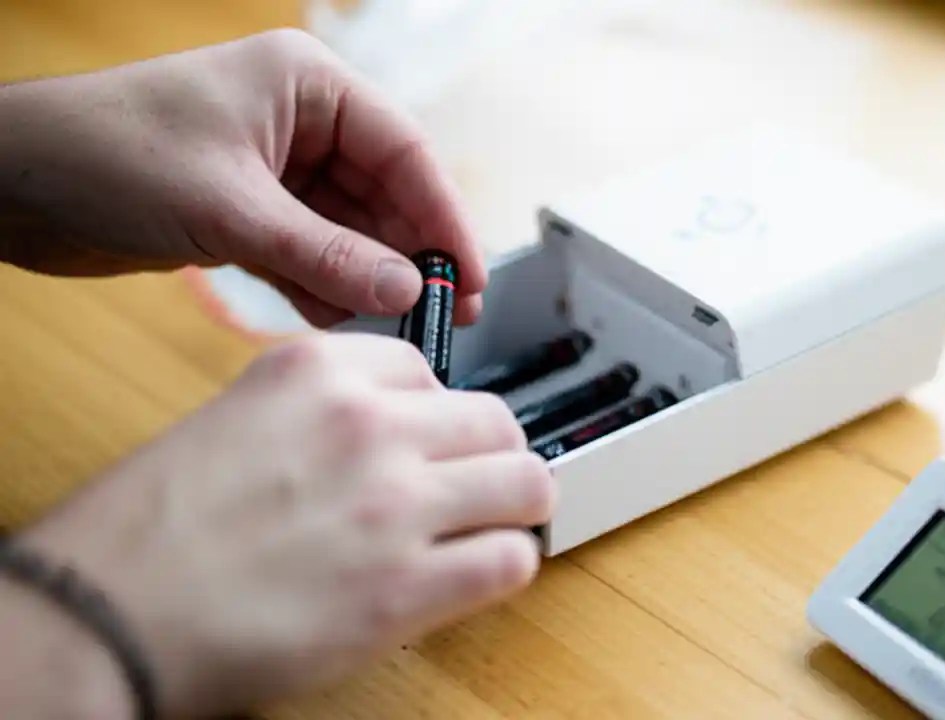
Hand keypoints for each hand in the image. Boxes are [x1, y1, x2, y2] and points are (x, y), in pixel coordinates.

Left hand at [0, 29, 483, 326]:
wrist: (14, 184)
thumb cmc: (103, 152)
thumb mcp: (231, 208)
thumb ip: (327, 256)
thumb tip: (404, 289)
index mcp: (307, 85)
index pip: (405, 151)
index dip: (443, 217)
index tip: (467, 275)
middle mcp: (300, 122)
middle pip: (385, 193)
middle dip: (410, 255)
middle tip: (439, 312)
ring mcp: (276, 169)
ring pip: (351, 229)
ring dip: (370, 277)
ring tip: (396, 325)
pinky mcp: (251, 212)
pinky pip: (313, 253)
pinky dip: (328, 286)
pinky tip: (345, 320)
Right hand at [13, 332, 554, 717]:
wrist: (106, 611)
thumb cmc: (149, 528)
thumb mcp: (235, 420)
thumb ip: (319, 416)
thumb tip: (390, 436)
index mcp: (318, 371)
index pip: (428, 367)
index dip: (436, 412)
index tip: (435, 439)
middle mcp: (368, 425)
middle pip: (495, 419)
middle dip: (490, 455)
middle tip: (475, 487)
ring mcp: (396, 504)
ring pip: (527, 480)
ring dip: (516, 507)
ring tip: (491, 528)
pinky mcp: (408, 588)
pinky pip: (511, 560)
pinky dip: (504, 567)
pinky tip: (474, 575)